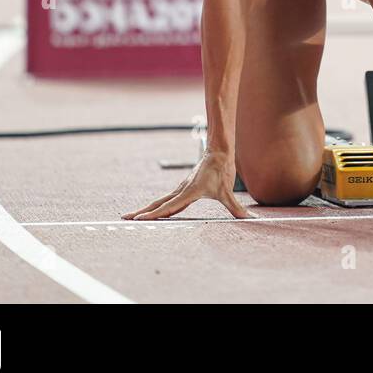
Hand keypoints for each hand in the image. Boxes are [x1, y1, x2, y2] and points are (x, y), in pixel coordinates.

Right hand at [123, 149, 252, 220]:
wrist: (219, 152)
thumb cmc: (222, 169)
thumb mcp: (228, 191)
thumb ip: (235, 207)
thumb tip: (247, 218)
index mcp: (189, 192)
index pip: (168, 207)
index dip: (154, 215)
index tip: (139, 220)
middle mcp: (181, 191)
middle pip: (158, 204)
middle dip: (142, 212)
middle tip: (124, 218)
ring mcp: (181, 189)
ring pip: (161, 201)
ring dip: (147, 209)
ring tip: (133, 216)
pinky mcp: (184, 188)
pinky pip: (168, 199)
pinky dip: (158, 206)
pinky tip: (155, 211)